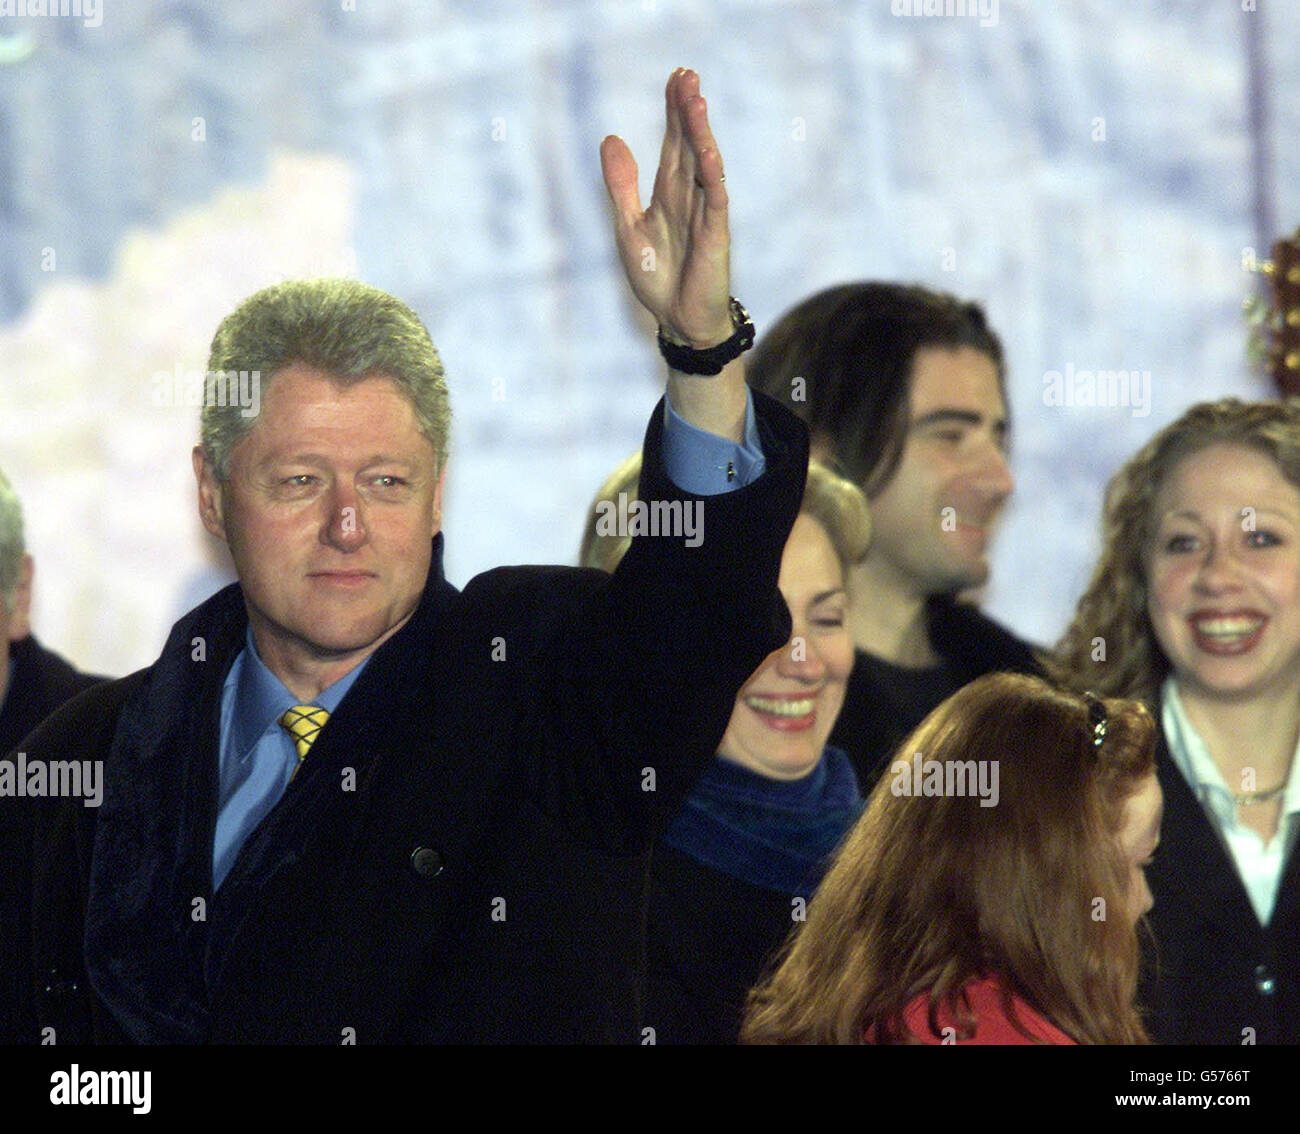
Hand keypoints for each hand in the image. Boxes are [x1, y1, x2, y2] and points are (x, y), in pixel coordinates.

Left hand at [601, 68, 732, 347]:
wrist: (676, 320)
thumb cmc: (658, 277)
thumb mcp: (627, 226)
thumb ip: (621, 184)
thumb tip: (610, 138)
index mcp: (668, 193)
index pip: (672, 143)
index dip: (673, 111)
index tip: (675, 78)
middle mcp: (688, 197)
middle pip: (688, 145)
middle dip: (687, 111)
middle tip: (687, 74)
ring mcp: (704, 214)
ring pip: (703, 165)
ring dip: (700, 133)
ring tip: (695, 100)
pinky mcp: (715, 236)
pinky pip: (714, 199)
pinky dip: (711, 174)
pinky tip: (708, 150)